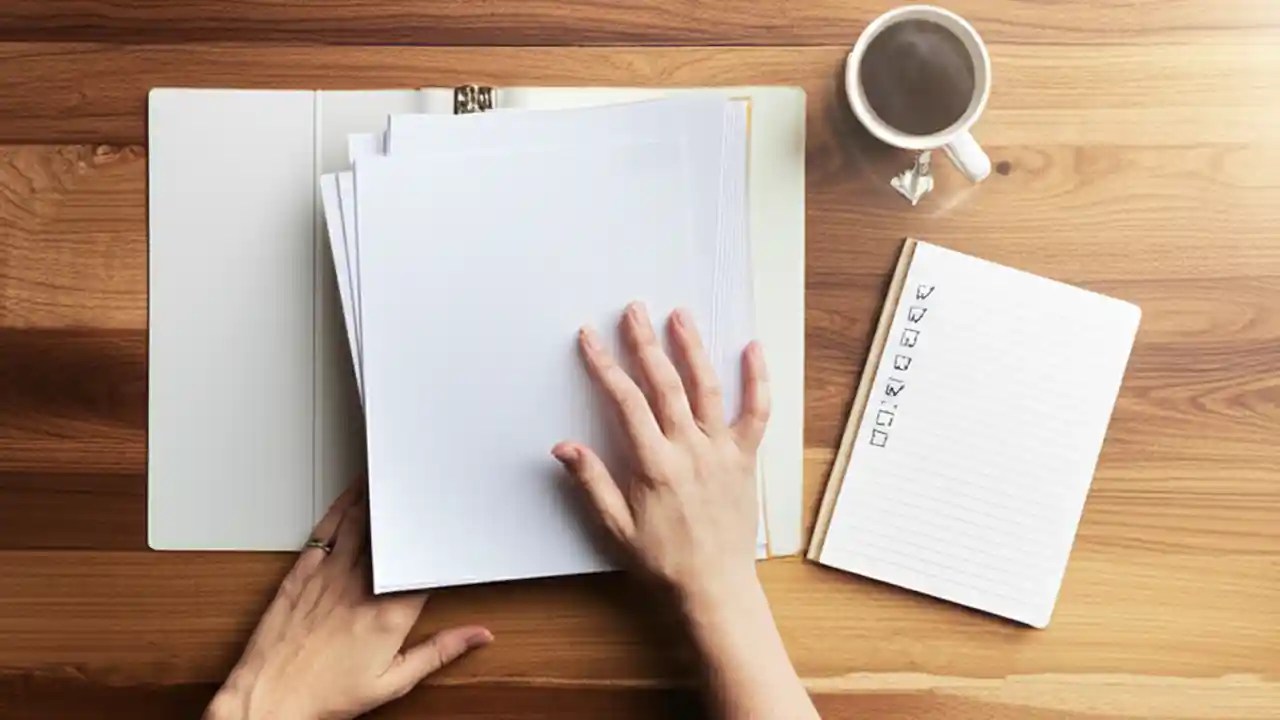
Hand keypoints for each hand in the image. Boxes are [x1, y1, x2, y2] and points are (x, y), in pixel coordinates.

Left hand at [205, 487, 492, 719]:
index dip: (439, 543)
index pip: (423, 566)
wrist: (269, 701)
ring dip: (375, 499)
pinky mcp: (301, 575)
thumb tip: (478, 635)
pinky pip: (325, 531)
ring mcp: (328, 577)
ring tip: (389, 480)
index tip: (450, 528)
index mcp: (390, 614)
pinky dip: (339, 509)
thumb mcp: (394, 682)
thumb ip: (440, 652)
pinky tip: (349, 497)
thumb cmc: (325, 696)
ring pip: (358, 524)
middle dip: (407, 512)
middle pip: (392, 537)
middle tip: (421, 489)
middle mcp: (360, 587)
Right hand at [553, 304, 817, 719]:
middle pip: (665, 384)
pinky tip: (752, 348)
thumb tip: (562, 446)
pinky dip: (757, 379)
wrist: (715, 588)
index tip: (590, 337)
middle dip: (645, 343)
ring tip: (680, 315)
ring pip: (707, 388)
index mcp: (654, 465)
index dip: (605, 366)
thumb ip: (592, 482)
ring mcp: (722, 451)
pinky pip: (757, 412)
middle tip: (633, 310)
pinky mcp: (746, 458)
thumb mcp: (616, 528)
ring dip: (692, 348)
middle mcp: (690, 450)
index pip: (625, 402)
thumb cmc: (663, 562)